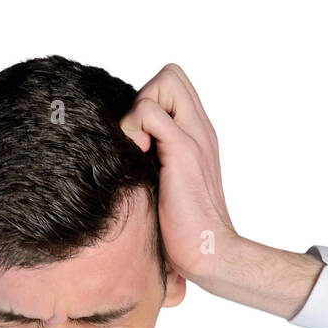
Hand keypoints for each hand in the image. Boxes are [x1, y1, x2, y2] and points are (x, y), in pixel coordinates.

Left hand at [119, 63, 239, 288]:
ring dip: (138, 111)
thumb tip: (118, 155)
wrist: (208, 253)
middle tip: (138, 139)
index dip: (150, 102)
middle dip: (145, 97)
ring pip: (164, 81)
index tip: (140, 140)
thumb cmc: (182, 230)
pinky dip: (134, 127)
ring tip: (138, 149)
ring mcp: (195, 137)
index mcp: (197, 136)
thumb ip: (151, 162)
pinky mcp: (184, 151)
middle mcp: (200, 130)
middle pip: (171, 75)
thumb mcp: (163, 186)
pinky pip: (150, 110)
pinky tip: (136, 158)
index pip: (173, 87)